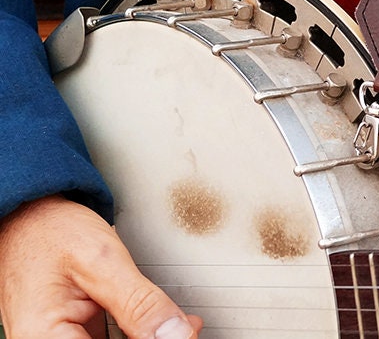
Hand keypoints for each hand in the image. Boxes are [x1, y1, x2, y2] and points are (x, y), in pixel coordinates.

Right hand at [0, 195, 201, 337]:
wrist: (32, 214)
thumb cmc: (51, 231)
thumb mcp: (104, 262)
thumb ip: (140, 303)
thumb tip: (176, 334)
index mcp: (44, 336)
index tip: (179, 334)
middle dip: (151, 338)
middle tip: (184, 327)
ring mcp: (60, 338)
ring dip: (147, 335)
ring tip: (176, 323)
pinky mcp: (72, 333)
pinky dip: (136, 331)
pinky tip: (159, 322)